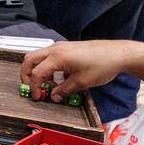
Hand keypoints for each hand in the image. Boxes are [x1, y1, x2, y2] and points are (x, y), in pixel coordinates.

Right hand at [20, 40, 142, 99]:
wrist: (117, 53)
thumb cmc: (102, 66)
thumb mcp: (82, 82)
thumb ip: (65, 90)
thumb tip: (54, 97)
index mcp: (57, 57)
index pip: (36, 73)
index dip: (34, 87)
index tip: (38, 97)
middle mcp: (55, 49)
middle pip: (29, 60)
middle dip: (26, 74)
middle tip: (31, 87)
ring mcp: (60, 47)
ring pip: (38, 56)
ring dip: (36, 69)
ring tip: (46, 84)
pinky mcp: (66, 48)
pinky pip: (48, 56)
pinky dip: (46, 66)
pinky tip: (58, 77)